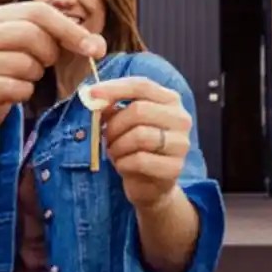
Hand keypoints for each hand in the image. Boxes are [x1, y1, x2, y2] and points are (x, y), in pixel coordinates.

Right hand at [0, 2, 107, 129]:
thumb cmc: (9, 70)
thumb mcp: (35, 49)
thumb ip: (68, 41)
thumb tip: (97, 46)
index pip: (37, 12)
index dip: (69, 29)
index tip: (92, 48)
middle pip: (31, 35)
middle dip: (49, 53)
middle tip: (45, 64)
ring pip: (23, 64)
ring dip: (34, 76)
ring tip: (24, 78)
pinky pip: (12, 88)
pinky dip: (22, 93)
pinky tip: (14, 94)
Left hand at [90, 77, 192, 208]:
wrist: (151, 186)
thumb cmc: (136, 148)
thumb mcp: (124, 123)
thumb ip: (113, 107)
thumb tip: (95, 98)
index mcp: (170, 100)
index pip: (142, 85)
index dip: (115, 88)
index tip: (91, 95)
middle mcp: (181, 119)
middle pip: (139, 110)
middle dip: (114, 125)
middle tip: (105, 137)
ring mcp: (180, 144)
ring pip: (139, 135)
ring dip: (117, 146)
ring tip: (114, 153)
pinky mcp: (174, 168)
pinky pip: (140, 160)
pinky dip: (123, 163)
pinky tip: (123, 166)